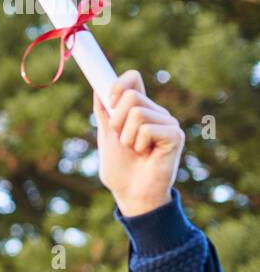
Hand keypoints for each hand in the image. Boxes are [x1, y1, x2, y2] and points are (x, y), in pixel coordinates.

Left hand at [95, 71, 184, 216]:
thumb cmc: (120, 167)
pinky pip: (146, 128)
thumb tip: (97, 87)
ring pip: (137, 113)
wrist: (130, 192)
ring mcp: (168, 123)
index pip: (133, 78)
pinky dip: (139, 144)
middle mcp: (157, 113)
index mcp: (140, 109)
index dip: (119, 84)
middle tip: (123, 140)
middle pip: (131, 96)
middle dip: (117, 121)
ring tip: (136, 150)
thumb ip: (104, 112)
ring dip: (127, 137)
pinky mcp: (175, 136)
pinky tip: (147, 154)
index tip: (110, 99)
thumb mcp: (106, 135)